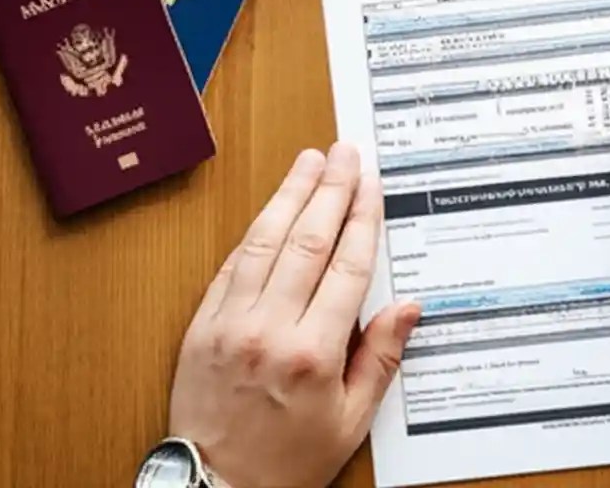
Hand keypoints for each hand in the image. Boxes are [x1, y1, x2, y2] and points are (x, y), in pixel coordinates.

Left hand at [168, 144, 419, 487]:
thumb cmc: (287, 462)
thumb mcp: (350, 421)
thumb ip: (379, 358)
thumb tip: (408, 308)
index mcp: (313, 354)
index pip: (347, 267)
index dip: (362, 219)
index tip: (371, 185)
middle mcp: (269, 329)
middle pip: (307, 241)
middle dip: (330, 190)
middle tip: (344, 153)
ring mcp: (230, 323)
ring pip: (264, 242)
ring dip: (289, 196)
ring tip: (307, 162)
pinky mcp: (201, 327)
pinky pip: (230, 267)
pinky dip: (253, 233)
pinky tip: (271, 209)